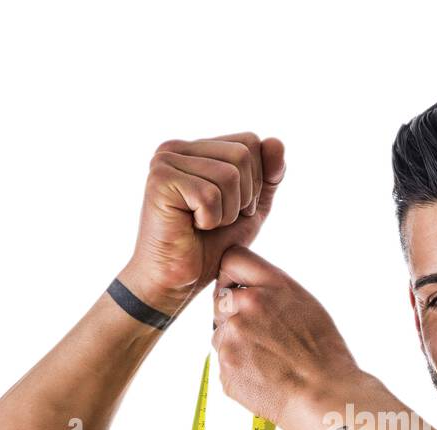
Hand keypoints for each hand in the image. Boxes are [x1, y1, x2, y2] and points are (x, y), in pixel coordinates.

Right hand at [117, 133, 285, 317]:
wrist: (176, 280)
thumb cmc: (211, 246)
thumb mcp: (251, 208)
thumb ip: (268, 176)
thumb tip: (276, 141)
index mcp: (197, 148)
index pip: (250, 141)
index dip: (256, 181)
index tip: (233, 208)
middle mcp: (177, 148)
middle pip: (242, 155)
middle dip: (243, 197)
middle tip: (219, 220)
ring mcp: (165, 161)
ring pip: (229, 175)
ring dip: (227, 211)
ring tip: (205, 224)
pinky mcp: (160, 181)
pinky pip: (210, 194)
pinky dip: (210, 220)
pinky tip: (192, 228)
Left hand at [211, 246, 364, 429]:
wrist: (325, 395)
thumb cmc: (323, 353)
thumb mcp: (306, 305)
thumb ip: (271, 290)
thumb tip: (244, 289)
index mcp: (271, 286)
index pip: (232, 259)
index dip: (231, 275)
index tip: (237, 290)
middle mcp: (246, 306)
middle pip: (220, 301)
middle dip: (233, 315)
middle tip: (262, 336)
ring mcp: (232, 338)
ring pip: (220, 335)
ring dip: (236, 344)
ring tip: (268, 360)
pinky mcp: (225, 368)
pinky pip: (224, 363)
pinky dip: (239, 370)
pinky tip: (264, 376)